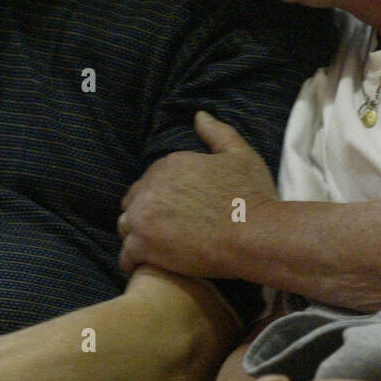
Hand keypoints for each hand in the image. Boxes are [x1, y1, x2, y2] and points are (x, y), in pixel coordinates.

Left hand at [119, 111, 277, 277]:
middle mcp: (150, 187)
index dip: (162, 197)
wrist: (254, 234)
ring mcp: (143, 217)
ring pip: (126, 228)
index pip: (150, 181)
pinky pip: (126, 256)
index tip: (178, 211)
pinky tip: (151, 265)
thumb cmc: (251, 195)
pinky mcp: (144, 246)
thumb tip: (199, 115)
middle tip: (169, 232)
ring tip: (160, 249)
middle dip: (147, 215)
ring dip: (138, 236)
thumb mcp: (239, 155)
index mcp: (169, 165)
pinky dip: (135, 261)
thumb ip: (217, 133)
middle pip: (134, 203)